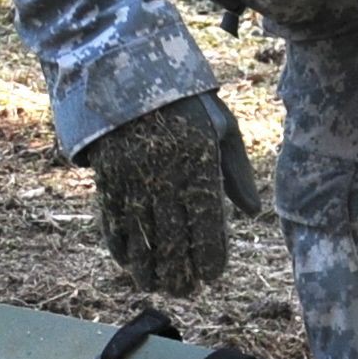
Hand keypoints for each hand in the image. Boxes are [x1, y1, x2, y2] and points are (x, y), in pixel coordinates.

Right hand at [85, 93, 261, 296]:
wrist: (126, 66)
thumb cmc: (182, 97)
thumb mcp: (219, 123)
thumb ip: (235, 170)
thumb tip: (251, 214)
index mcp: (197, 163)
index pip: (207, 223)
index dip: (210, 255)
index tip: (212, 276)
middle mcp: (164, 176)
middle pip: (172, 238)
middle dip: (179, 271)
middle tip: (185, 292)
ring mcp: (131, 177)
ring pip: (140, 236)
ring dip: (148, 267)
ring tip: (156, 287)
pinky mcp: (106, 175)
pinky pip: (111, 220)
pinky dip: (119, 245)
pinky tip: (127, 263)